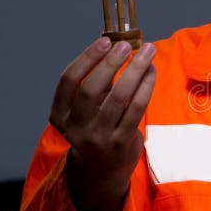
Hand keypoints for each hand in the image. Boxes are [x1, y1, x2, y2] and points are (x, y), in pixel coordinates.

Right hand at [49, 37, 155, 210]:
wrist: (104, 169)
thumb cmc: (96, 127)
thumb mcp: (87, 108)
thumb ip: (95, 80)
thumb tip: (112, 43)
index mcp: (59, 115)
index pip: (68, 81)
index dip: (86, 58)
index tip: (105, 41)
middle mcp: (75, 128)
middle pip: (90, 89)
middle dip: (110, 63)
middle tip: (127, 45)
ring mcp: (98, 138)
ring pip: (117, 98)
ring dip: (134, 70)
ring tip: (147, 52)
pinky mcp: (120, 143)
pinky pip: (136, 109)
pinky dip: (145, 86)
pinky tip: (151, 71)